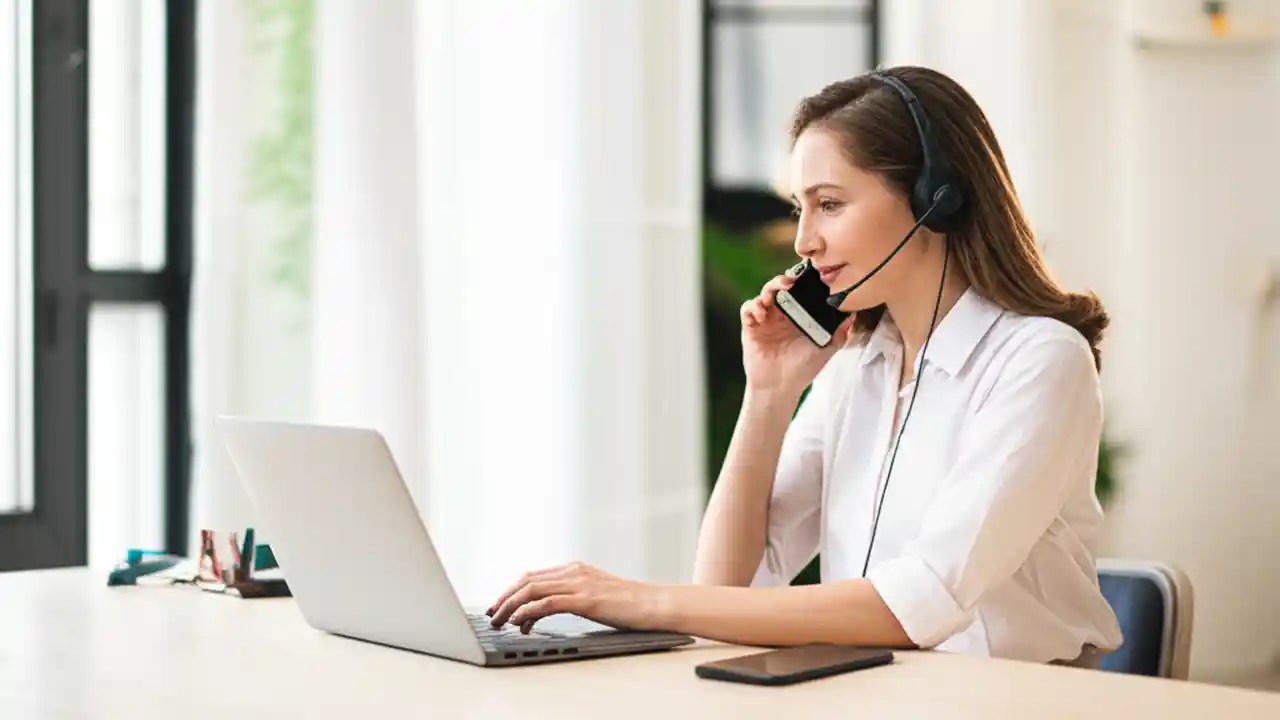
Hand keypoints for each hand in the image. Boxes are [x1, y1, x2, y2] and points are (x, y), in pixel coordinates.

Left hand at [485, 562, 666, 633]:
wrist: (653, 603)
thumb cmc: (628, 604)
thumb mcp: (595, 595)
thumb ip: (572, 597)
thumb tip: (546, 611)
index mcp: (574, 569)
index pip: (533, 576)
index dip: (511, 590)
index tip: (499, 604)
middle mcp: (573, 572)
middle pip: (526, 580)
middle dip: (504, 597)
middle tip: (492, 614)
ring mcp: (579, 583)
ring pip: (532, 590)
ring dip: (511, 606)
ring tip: (501, 621)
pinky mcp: (585, 599)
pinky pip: (547, 603)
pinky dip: (528, 612)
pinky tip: (521, 622)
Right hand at [740, 273, 853, 395]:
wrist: (781, 387)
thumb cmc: (803, 368)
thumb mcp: (827, 347)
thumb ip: (840, 330)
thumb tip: (854, 312)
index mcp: (799, 315)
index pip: (800, 290)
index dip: (802, 280)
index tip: (809, 276)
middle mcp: (782, 314)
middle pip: (780, 286)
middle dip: (784, 279)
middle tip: (791, 281)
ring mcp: (766, 319)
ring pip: (764, 293)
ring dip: (768, 289)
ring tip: (774, 295)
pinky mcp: (751, 327)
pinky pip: (748, 308)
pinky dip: (753, 306)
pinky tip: (762, 314)